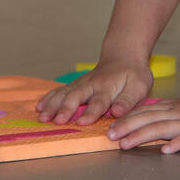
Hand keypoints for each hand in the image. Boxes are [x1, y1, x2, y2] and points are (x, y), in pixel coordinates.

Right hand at [35, 58, 153, 125]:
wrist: (123, 57)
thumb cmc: (133, 76)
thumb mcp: (139, 87)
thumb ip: (128, 101)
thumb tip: (117, 113)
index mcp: (109, 87)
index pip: (100, 101)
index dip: (91, 112)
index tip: (82, 122)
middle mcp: (92, 84)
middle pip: (77, 96)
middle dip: (66, 108)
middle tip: (57, 121)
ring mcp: (81, 83)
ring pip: (65, 93)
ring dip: (53, 105)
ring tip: (42, 117)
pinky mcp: (75, 84)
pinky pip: (60, 90)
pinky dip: (49, 98)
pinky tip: (39, 106)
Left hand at [106, 89, 179, 153]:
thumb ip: (170, 111)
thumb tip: (149, 117)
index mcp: (175, 107)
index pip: (147, 111)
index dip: (128, 118)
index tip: (111, 126)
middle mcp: (179, 113)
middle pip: (149, 118)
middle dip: (127, 127)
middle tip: (110, 135)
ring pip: (163, 128)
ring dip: (143, 136)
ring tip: (126, 144)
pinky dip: (177, 144)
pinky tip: (166, 151)